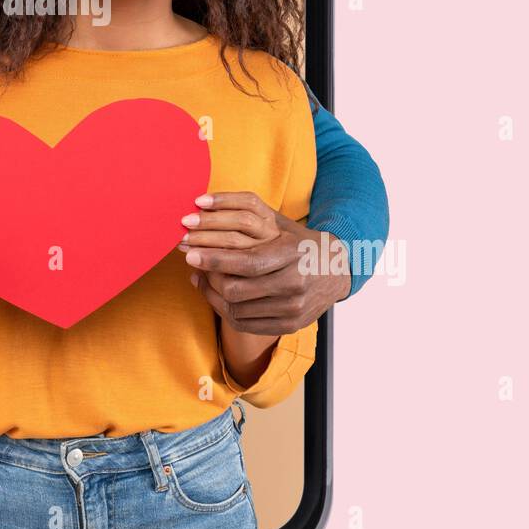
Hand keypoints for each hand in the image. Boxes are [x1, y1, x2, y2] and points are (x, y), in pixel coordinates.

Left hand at [179, 191, 350, 335]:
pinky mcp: (290, 325)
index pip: (247, 262)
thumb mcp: (279, 222)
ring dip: (211, 294)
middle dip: (208, 277)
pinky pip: (246, 324)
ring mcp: (294, 307)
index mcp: (294, 253)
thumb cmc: (299, 241)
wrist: (337, 269)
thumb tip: (200, 203)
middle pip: (237, 289)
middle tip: (191, 263)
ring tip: (200, 277)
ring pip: (237, 309)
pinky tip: (215, 295)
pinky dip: (224, 310)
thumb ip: (243, 211)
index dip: (215, 260)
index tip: (190, 254)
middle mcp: (296, 282)